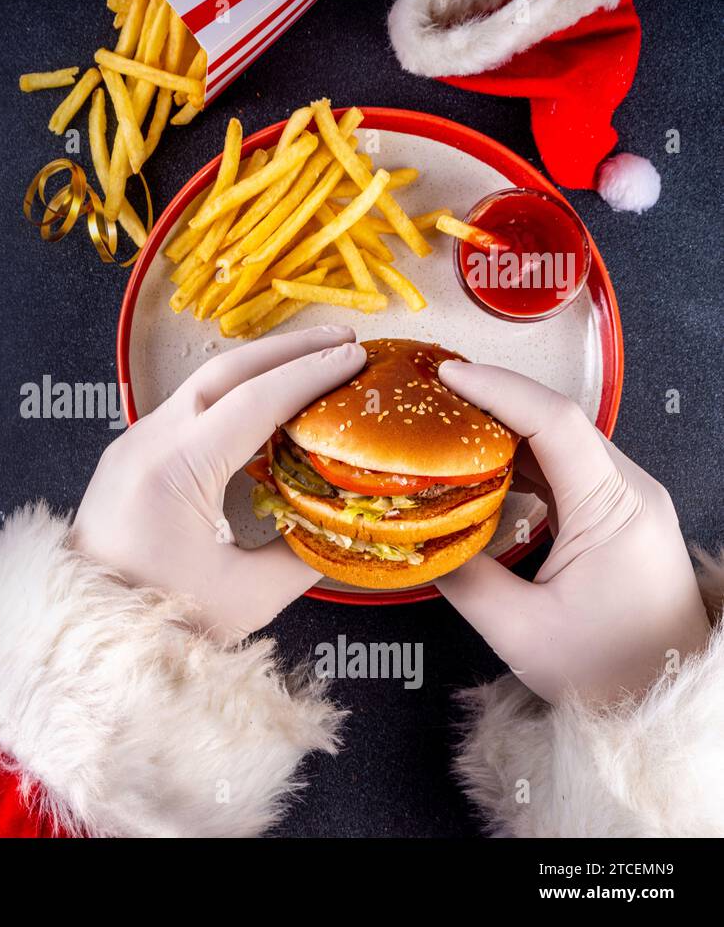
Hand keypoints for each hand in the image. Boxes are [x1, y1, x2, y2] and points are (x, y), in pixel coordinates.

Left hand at [70, 326, 365, 640]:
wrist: (85, 634)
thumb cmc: (161, 619)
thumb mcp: (249, 597)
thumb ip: (305, 552)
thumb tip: (348, 521)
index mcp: (173, 470)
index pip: (255, 400)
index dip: (310, 375)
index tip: (356, 357)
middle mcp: (146, 443)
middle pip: (224, 371)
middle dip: (288, 349)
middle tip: (344, 338)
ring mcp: (132, 445)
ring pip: (202, 384)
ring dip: (258, 367)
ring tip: (313, 360)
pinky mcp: (129, 457)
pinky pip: (187, 408)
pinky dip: (232, 393)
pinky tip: (266, 402)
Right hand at [435, 361, 710, 704]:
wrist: (665, 697)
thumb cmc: (608, 671)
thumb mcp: (517, 630)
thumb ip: (460, 575)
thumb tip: (411, 536)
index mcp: (614, 509)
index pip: (555, 421)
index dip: (497, 389)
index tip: (445, 378)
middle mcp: (630, 490)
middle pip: (556, 419)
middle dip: (491, 398)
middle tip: (427, 395)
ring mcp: (626, 499)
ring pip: (558, 439)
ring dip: (501, 426)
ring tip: (441, 423)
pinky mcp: (615, 513)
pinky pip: (562, 466)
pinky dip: (516, 456)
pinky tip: (476, 463)